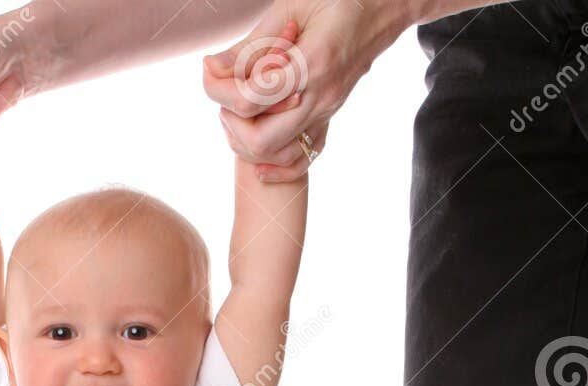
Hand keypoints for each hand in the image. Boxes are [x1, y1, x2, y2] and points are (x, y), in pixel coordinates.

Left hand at [204, 0, 411, 179]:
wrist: (378, 13)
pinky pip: (301, 162)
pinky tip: (257, 160)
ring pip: (276, 155)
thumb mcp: (289, 9)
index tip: (209, 69)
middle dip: (231, 120)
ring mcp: (326, 114)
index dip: (218, 89)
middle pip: (260, 139)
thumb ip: (251, 46)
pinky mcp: (328, 122)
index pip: (251, 97)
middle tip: (226, 93)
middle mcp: (320, 96)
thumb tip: (212, 68)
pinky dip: (274, 168)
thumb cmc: (333, 0)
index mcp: (311, 63)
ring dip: (246, 141)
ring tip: (239, 112)